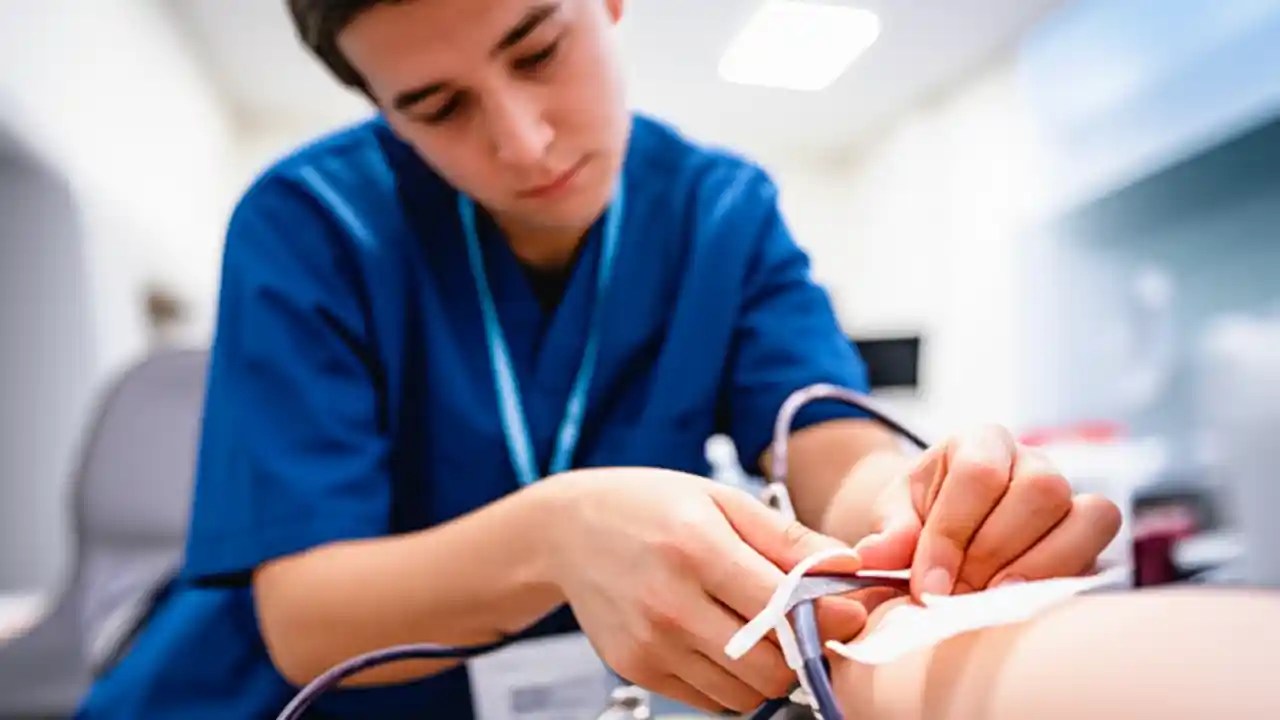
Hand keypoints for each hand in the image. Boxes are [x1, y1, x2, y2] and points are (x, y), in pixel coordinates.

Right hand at [544, 468, 865, 713]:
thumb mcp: (722, 500)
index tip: (846, 612)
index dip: (829, 617)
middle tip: (806, 627)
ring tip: (763, 634)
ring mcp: (651, 643)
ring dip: (770, 672)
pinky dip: (732, 683)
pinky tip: (724, 644)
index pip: (785, 608)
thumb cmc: (650, 506)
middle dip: (803, 652)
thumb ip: (789, 538)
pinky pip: (710, 700)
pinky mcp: (636, 670)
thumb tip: (851, 567)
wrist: (567, 531)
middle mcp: (670, 602)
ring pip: (745, 693)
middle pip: (771, 664)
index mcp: (698, 549)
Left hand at [835, 425, 1121, 597]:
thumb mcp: (893, 515)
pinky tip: (1020, 604)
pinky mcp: (1086, 537)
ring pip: (1085, 518)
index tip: (927, 586)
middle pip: (1040, 491)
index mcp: (981, 440)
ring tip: (990, 601)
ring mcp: (1068, 495)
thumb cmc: (920, 515)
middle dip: (994, 554)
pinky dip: (1061, 582)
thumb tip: (873, 556)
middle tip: (958, 595)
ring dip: (1036, 569)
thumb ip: (887, 532)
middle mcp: (1032, 460)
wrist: (943, 525)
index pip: (980, 474)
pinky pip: (1100, 552)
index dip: (953, 534)